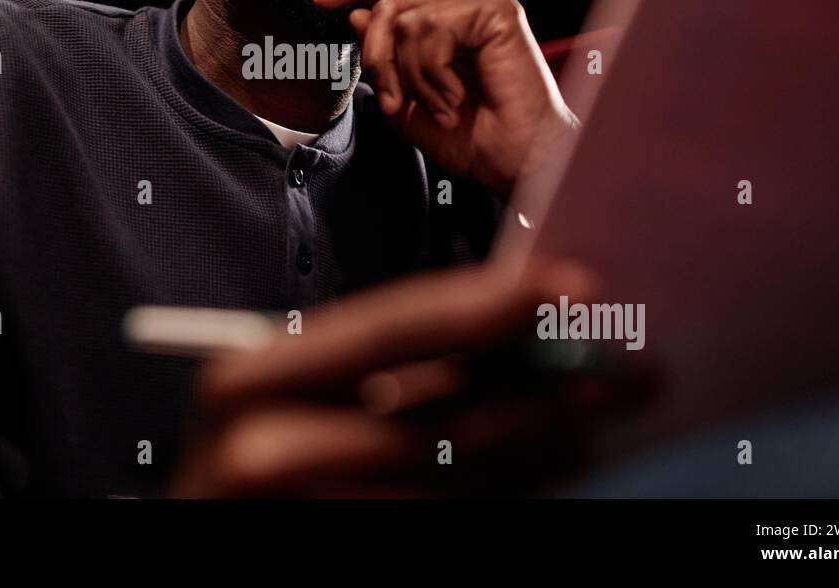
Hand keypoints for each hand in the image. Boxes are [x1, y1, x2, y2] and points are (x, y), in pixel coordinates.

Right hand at [168, 260, 652, 497]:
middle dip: (549, 393)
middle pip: (441, 418)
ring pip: (456, 485)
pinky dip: (508, 502)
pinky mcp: (332, 556)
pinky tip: (554, 477)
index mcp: (247, 377)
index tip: (576, 282)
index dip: (491, 302)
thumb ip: (389, 370)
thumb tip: (520, 331)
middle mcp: (261, 451)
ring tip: (607, 423)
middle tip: (632, 369)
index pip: (391, 327)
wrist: (205, 539)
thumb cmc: (251, 469)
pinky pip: (445, 527)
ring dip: (545, 455)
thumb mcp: (296, 398)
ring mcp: (297, 519)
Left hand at [313, 0, 578, 198]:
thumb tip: (355, 13)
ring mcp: (481, 7)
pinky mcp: (496, 11)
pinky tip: (457, 98)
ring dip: (411, 77)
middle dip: (376, 58)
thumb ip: (382, 62)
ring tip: (442, 108)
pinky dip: (433, 73)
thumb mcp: (407, 104)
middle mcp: (463, 12)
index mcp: (444, 30)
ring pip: (404, 21)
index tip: (321, 1)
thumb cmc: (471, 142)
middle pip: (388, 7)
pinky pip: (432, 29)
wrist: (514, 162)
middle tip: (393, 102)